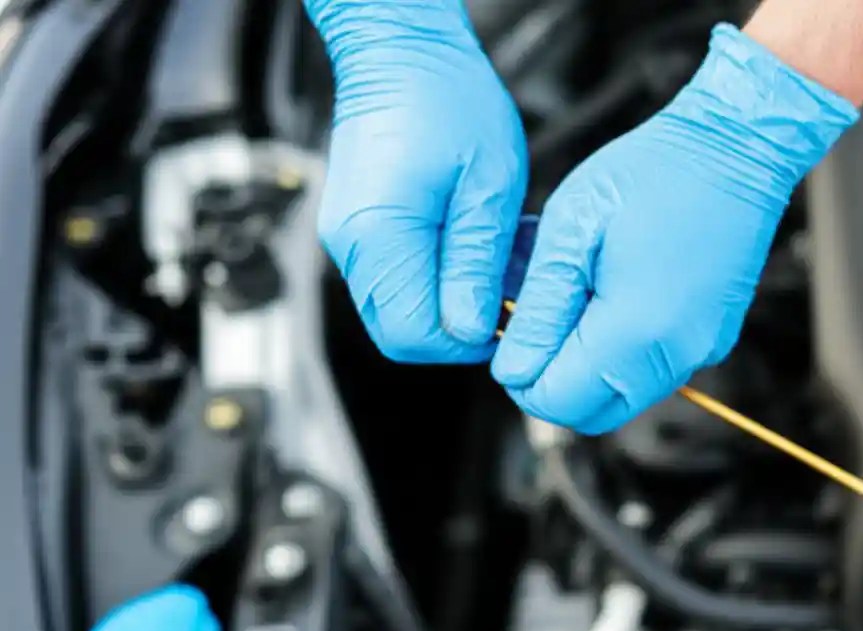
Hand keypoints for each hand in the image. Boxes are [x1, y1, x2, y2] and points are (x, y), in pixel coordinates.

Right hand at [305, 0, 527, 361]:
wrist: (402, 52)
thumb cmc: (448, 99)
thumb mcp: (488, 184)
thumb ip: (477, 263)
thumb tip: (471, 330)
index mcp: (378, 236)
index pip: (414, 335)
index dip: (466, 338)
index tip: (506, 312)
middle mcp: (351, 247)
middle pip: (401, 333)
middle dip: (459, 326)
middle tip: (506, 293)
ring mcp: (349, 240)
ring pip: (399, 311)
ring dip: (450, 302)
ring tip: (494, 264)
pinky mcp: (358, 231)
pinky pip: (396, 281)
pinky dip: (435, 279)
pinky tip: (470, 249)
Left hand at [492, 23, 857, 433]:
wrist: (737, 149)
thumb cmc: (655, 172)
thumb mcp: (572, 229)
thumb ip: (540, 307)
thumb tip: (513, 368)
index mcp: (637, 331)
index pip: (558, 401)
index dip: (521, 374)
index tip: (513, 331)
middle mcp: (676, 355)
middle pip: (592, 413)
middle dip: (551, 380)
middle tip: (534, 324)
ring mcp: (701, 350)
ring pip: (622, 397)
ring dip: (585, 365)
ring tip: (571, 300)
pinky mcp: (712, 339)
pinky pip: (653, 371)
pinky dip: (619, 352)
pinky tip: (608, 296)